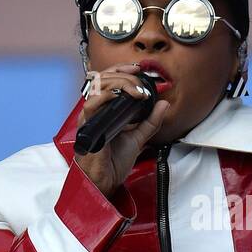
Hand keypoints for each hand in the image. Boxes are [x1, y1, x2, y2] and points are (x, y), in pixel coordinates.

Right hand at [75, 65, 169, 197]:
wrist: (105, 183)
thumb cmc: (114, 163)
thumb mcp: (138, 138)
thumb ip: (150, 121)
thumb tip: (164, 104)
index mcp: (103, 110)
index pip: (107, 79)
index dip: (121, 69)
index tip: (138, 68)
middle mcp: (94, 110)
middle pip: (102, 78)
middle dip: (124, 74)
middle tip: (141, 82)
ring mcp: (89, 117)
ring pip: (97, 86)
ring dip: (119, 83)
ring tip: (137, 91)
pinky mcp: (87, 127)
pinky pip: (91, 105)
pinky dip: (107, 96)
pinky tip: (121, 96)